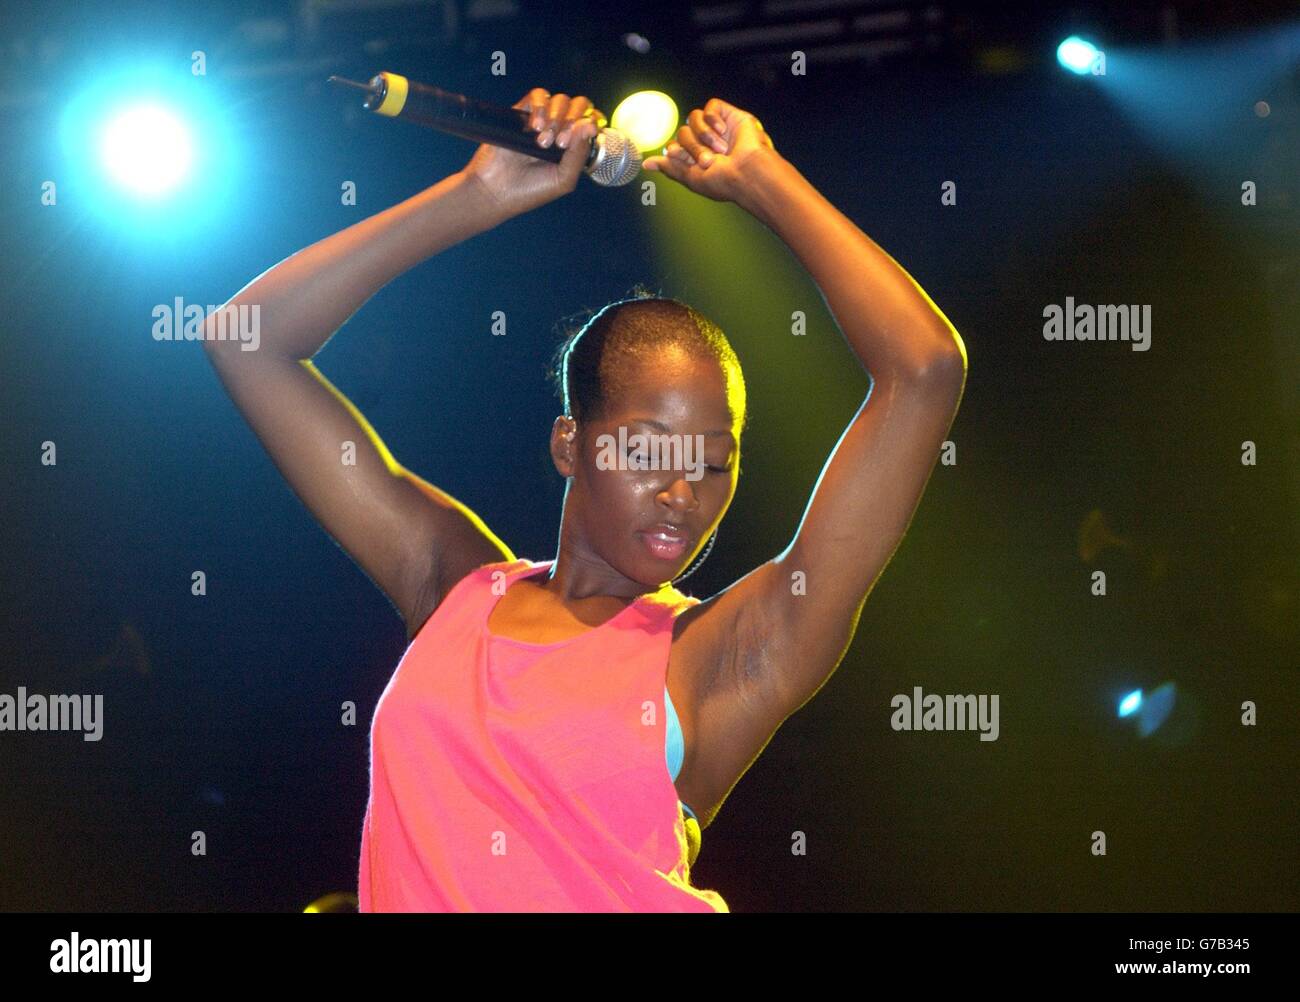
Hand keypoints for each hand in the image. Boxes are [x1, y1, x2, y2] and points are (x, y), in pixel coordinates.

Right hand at [461, 88, 607, 218]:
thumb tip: (589, 124)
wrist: (497, 191)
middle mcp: (560, 130)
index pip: (591, 122)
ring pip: (560, 100)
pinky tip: (535, 126)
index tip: (589, 133)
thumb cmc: (531, 191)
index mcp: (574, 146)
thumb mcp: (563, 179)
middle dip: (574, 121)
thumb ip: (579, 154)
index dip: (593, 122)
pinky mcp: (523, 113)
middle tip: (561, 142)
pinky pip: (539, 95)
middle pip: (579, 106)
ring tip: (542, 142)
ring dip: (556, 118)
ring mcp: (542, 120)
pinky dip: (541, 106)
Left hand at [642, 98, 776, 204]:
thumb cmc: (724, 181)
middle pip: (683, 133)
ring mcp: (717, 129)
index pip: (675, 146)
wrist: (749, 172)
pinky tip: (724, 131)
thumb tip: (646, 163)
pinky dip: (713, 119)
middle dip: (693, 147)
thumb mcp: (691, 178)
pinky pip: (710, 107)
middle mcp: (705, 143)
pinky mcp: (729, 115)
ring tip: (720, 149)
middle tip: (709, 160)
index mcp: (696, 158)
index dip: (678, 151)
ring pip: (694, 118)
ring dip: (704, 135)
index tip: (686, 159)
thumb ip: (670, 168)